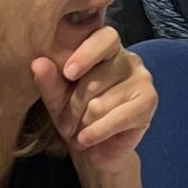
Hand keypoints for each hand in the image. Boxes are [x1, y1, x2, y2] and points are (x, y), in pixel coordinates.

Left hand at [32, 30, 154, 186]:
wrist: (96, 150)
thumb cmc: (76, 116)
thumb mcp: (57, 99)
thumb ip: (49, 80)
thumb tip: (38, 62)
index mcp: (107, 48)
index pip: (104, 37)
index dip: (86, 53)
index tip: (68, 73)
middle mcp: (129, 59)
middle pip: (96, 78)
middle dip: (75, 105)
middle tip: (66, 123)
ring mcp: (142, 79)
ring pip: (103, 102)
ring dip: (85, 123)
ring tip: (80, 132)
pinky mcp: (149, 102)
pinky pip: (118, 117)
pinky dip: (98, 131)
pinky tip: (86, 139)